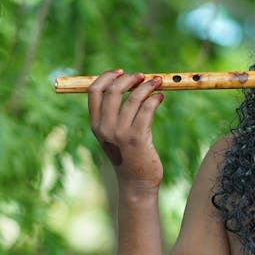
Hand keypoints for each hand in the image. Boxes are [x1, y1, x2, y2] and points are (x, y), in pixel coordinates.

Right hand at [87, 70, 165, 190]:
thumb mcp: (114, 135)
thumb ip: (114, 114)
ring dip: (147, 86)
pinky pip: (147, 110)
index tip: (120, 71)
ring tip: (157, 82)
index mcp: (96, 125)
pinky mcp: (138, 139)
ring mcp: (120, 134)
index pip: (94, 92)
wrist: (136, 183)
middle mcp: (104, 128)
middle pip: (113, 91)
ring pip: (133, 98)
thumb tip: (128, 84)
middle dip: (130, 78)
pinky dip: (155, 99)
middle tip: (144, 76)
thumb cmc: (129, 155)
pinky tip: (160, 97)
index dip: (106, 77)